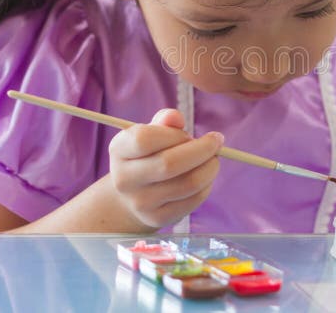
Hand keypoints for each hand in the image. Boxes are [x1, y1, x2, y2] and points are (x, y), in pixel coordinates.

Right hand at [109, 108, 222, 228]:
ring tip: (213, 159)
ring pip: (187, 183)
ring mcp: (140, 202)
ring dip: (209, 168)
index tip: (191, 133)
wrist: (133, 195)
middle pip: (169, 163)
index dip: (174, 134)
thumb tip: (175, 117)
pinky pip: (193, 200)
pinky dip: (207, 185)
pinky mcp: (158, 218)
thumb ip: (164, 122)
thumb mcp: (150, 133)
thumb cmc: (148, 155)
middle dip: (202, 149)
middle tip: (216, 142)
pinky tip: (206, 176)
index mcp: (119, 150)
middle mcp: (124, 179)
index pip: (144, 139)